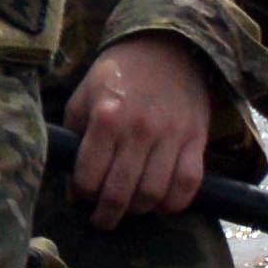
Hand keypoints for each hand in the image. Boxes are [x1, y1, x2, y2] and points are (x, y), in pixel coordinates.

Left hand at [64, 32, 219, 225]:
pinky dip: (174, 203)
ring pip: (153, 194)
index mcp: (106, 118)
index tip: (79, 198)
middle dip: (107, 214)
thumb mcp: (84, 96)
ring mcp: (171, 136)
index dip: (81, 194)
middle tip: (102, 219)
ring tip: (129, 210)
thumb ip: (75, 135)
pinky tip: (161, 204)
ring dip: (139, 211)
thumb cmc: (117, 75)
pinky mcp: (196, 140)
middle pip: (120, 192)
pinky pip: (188, 184)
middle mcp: (139, 130)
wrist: (166, 47)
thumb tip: (71, 180)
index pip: (88, 176)